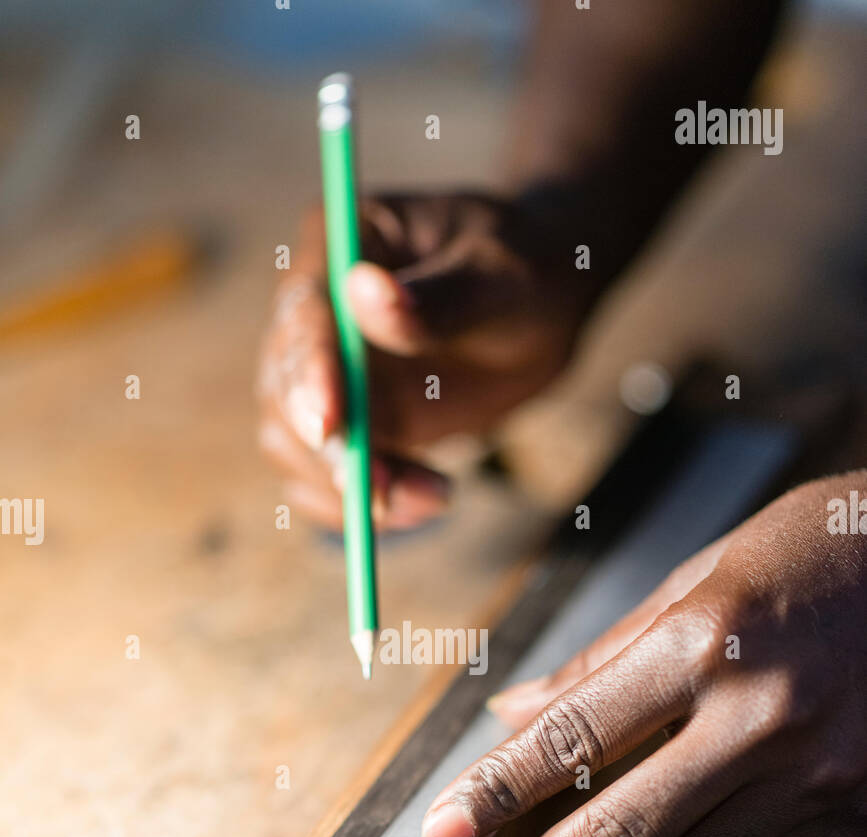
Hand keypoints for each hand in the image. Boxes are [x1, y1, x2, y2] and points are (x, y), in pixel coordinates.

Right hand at [257, 191, 583, 530]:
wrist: (543, 309)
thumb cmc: (525, 271)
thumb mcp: (500, 279)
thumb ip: (440, 298)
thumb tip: (366, 294)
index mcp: (340, 248)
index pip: (304, 316)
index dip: (309, 374)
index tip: (328, 425)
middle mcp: (316, 311)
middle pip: (283, 390)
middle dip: (327, 450)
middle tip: (382, 493)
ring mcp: (325, 371)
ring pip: (293, 444)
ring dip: (347, 486)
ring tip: (434, 496)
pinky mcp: (347, 422)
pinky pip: (322, 479)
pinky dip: (357, 506)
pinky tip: (421, 504)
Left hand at [421, 474, 866, 836]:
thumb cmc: (824, 552)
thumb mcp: (704, 575)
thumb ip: (606, 658)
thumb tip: (517, 713)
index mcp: (709, 642)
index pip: (572, 737)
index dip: (496, 793)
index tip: (442, 832)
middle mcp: (761, 719)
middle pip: (621, 826)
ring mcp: (815, 776)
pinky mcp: (849, 812)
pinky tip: (660, 836)